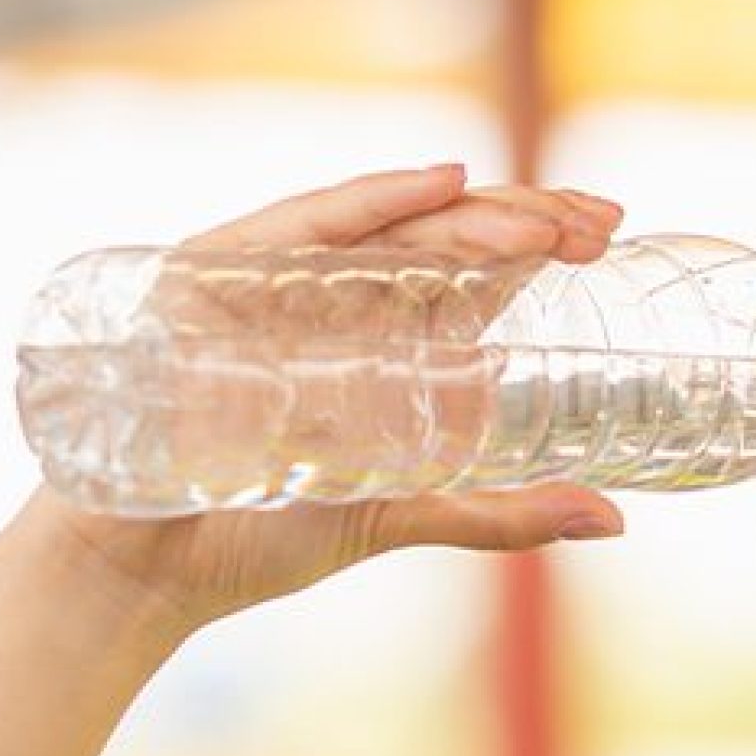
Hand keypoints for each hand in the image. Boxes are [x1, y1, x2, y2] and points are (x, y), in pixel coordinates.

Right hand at [7, 163, 631, 642]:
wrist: (142, 569)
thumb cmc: (257, 537)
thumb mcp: (400, 515)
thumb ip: (499, 515)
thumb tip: (613, 518)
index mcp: (378, 336)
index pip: (471, 262)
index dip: (539, 237)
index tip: (608, 232)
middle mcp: (334, 295)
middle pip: (442, 232)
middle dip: (525, 217)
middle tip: (600, 222)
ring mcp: (275, 281)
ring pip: (387, 226)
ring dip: (466, 219)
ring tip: (538, 228)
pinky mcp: (217, 276)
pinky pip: (301, 224)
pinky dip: (368, 203)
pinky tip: (436, 185)